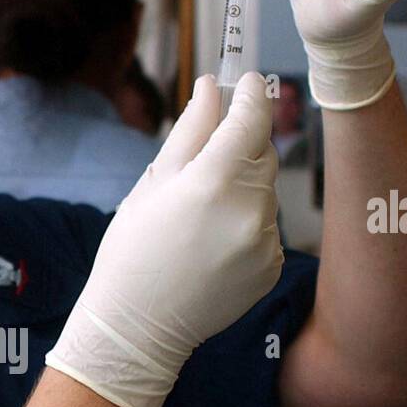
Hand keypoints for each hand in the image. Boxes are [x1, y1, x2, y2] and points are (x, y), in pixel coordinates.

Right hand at [46, 73, 282, 406]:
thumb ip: (190, 131)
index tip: (249, 81)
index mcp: (212, 181)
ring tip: (199, 219)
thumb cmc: (134, 250)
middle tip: (204, 165)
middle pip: (262, 153)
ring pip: (266, 192)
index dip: (252, 94)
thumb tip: (212, 86)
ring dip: (242, 190)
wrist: (138, 326)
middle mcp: (248, 209)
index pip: (252, 118)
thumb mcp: (153, 183)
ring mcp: (264, 242)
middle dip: (241, 148)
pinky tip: (212, 246)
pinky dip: (247, 226)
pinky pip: (267, 228)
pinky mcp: (271, 267)